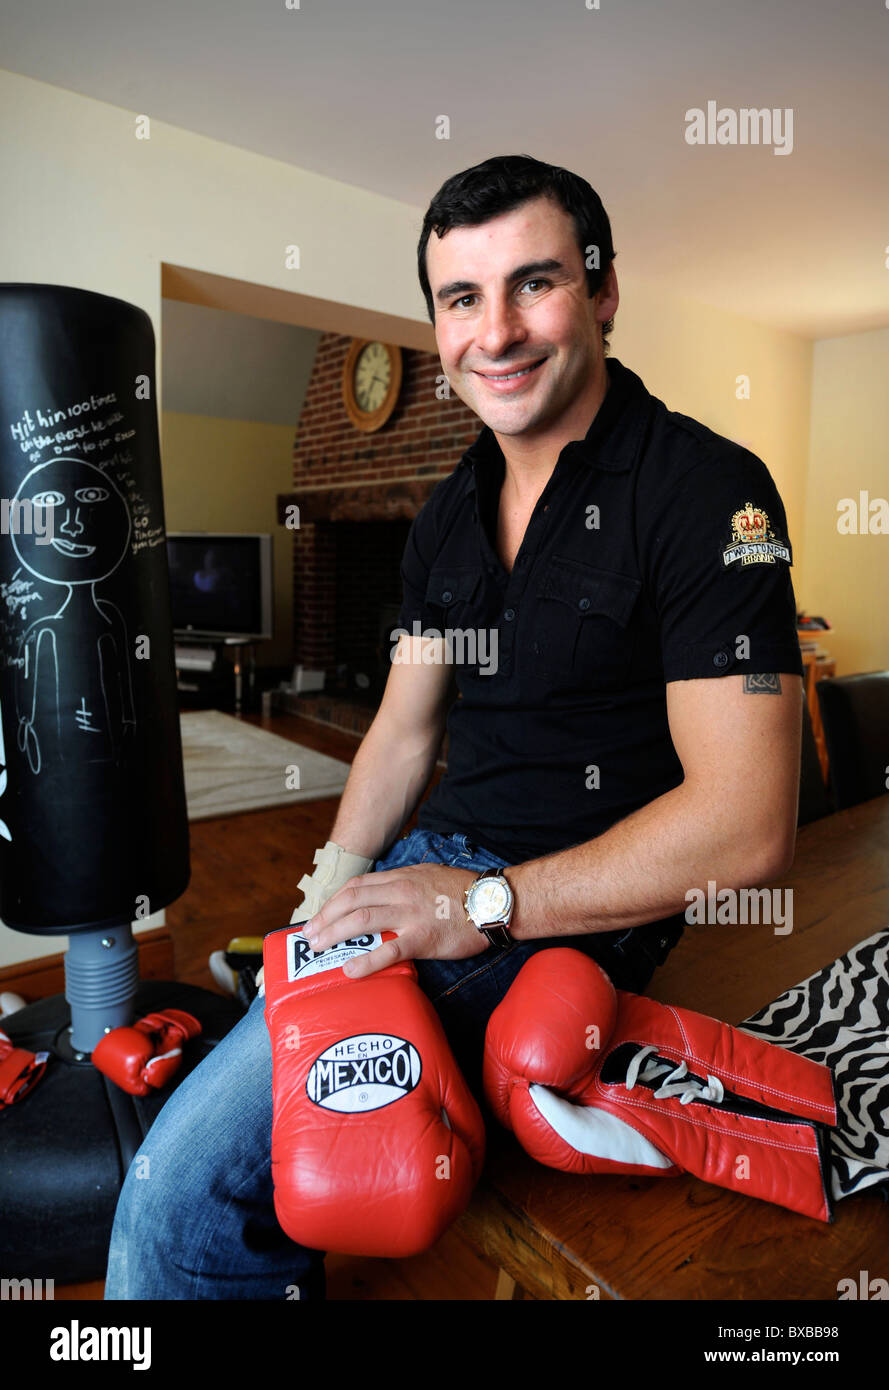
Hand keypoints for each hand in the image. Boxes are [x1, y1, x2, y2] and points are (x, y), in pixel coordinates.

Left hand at [303, 863, 486, 979]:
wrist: (493, 902)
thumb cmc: (464, 892)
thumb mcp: (428, 876)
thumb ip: (404, 884)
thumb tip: (382, 898)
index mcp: (402, 877)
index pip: (357, 886)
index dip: (334, 900)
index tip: (320, 914)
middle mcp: (401, 892)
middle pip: (352, 901)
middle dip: (325, 918)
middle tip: (309, 934)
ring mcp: (410, 914)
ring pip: (362, 920)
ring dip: (334, 934)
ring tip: (318, 948)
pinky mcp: (423, 937)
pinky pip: (388, 949)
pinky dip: (366, 961)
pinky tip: (350, 970)